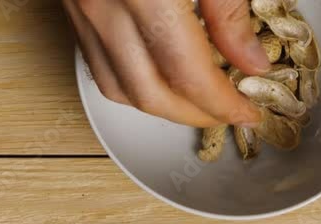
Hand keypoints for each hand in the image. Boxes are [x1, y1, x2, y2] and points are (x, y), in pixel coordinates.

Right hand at [64, 0, 267, 126]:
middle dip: (195, 115)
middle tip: (230, 113)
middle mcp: (103, 5)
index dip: (222, 103)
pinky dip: (131, 82)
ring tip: (199, 102)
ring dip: (161, 106)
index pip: (188, 74)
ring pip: (117, 87)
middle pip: (150, 94)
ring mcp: (79, 7)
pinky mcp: (70, 5)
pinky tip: (160, 75)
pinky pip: (96, 63)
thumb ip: (228, 11)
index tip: (248, 112)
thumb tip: (251, 63)